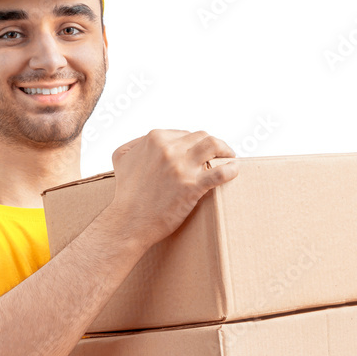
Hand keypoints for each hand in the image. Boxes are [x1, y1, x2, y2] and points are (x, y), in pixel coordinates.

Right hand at [109, 128, 237, 247]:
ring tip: (230, 157)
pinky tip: (235, 169)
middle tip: (219, 154)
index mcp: (154, 139)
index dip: (194, 143)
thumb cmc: (125, 194)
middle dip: (212, 144)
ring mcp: (181, 167)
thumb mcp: (121, 158)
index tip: (199, 152)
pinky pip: (220, 172)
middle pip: (201, 137)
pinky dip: (231, 169)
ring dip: (225, 149)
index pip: (184, 134)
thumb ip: (134, 144)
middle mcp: (169, 149)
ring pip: (213, 145)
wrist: (129, 222)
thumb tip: (146, 141)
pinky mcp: (192, 186)